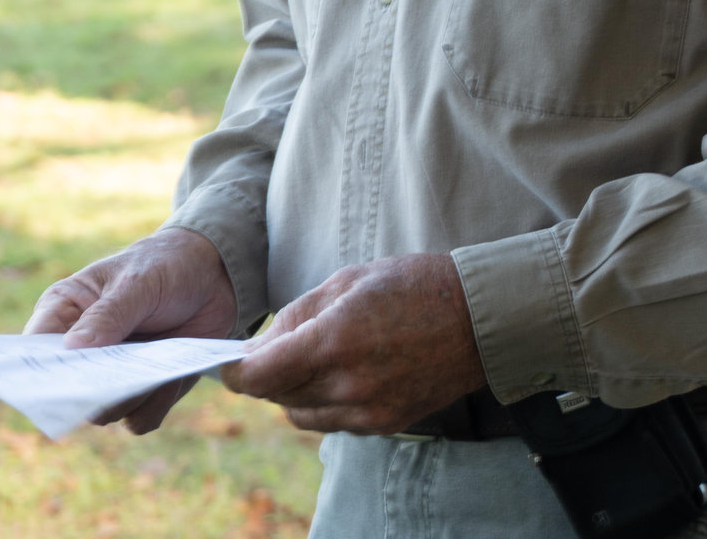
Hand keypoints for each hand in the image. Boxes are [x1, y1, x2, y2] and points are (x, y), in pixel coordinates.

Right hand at [23, 227, 237, 432]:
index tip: (63, 379)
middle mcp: (82, 353)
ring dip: (134, 397)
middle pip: (70, 394)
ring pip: (105, 414)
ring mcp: (112, 377)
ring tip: (158, 361)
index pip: (34, 351)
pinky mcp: (143, 394)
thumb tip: (71, 348)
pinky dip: (158, 403)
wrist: (213, 275)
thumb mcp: (139, 280)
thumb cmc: (164, 266)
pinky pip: (140, 420)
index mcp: (64, 312)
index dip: (41, 371)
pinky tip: (172, 374)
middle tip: (124, 374)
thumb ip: (109, 313)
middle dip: (99, 391)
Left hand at [221, 253, 484, 434]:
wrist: (477, 318)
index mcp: (334, 340)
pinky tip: (346, 372)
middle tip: (280, 348)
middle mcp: (347, 384)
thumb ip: (298, 314)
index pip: (260, 376)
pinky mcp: (384, 425)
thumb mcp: (348, 280)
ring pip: (302, 415)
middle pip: (277, 396)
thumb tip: (261, 345)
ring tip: (318, 357)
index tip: (229, 364)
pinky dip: (326, 402)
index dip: (236, 372)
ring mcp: (367, 411)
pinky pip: (333, 423)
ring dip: (295, 391)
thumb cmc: (412, 285)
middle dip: (269, 374)